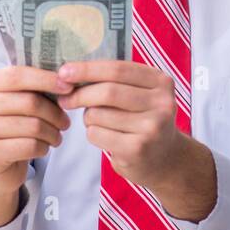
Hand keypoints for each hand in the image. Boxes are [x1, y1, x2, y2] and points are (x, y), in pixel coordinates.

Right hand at [0, 64, 73, 197]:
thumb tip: (66, 79)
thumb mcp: (16, 101)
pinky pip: (29, 146)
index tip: (68, 87)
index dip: (46, 79)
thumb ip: (33, 87)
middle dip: (54, 113)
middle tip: (65, 122)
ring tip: (56, 136)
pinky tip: (43, 148)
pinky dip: (43, 148)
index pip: (17, 75)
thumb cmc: (10, 126)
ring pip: (33, 126)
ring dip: (52, 133)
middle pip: (29, 102)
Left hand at [58, 60, 216, 220]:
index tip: (64, 72)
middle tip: (65, 99)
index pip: (117, 69)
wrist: (165, 160)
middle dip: (80, 94)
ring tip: (97, 121)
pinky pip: (97, 134)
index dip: (87, 69)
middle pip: (107, 92)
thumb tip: (69, 73)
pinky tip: (105, 137)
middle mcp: (162, 103)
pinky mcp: (138, 149)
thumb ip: (114, 80)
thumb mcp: (140, 95)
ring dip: (88, 117)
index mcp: (161, 81)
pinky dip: (92, 133)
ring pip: (98, 114)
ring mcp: (152, 127)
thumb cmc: (143, 120)